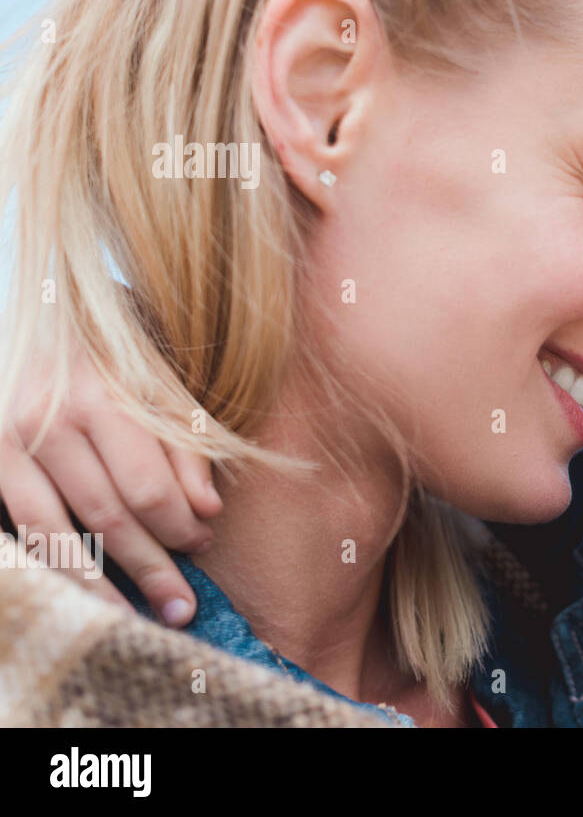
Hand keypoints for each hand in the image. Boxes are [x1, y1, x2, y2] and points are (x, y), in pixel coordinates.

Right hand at [0, 350, 219, 625]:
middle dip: (149, 566)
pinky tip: (76, 593)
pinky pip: (17, 530)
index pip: (147, 487)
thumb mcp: (163, 384)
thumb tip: (208, 511)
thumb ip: (187, 447)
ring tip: (130, 620)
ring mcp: (6, 443)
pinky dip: (49, 566)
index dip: (178, 526)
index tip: (201, 545)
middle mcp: (48, 421)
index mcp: (103, 397)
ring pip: (53, 535)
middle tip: (180, 608)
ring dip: (96, 586)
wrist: (46, 315)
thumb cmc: (116, 353)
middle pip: (106, 516)